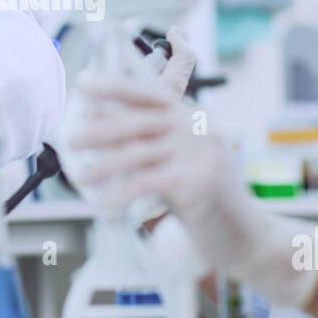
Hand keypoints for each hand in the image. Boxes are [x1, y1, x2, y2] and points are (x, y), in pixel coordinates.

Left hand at [58, 65, 317, 308]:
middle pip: (139, 119)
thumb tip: (102, 130)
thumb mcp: (183, 163)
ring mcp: (198, 152)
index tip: (83, 83)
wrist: (246, 234)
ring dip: (103, 165)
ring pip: (137, 151)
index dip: (114, 85)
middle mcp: (197, 127)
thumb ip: (154, 145)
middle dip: (101, 127)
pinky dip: (118, 194)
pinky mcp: (195, 181)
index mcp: (192, 116)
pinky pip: (145, 183)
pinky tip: (99, 203)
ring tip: (78, 176)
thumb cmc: (207, 201)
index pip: (151, 91)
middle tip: (71, 137)